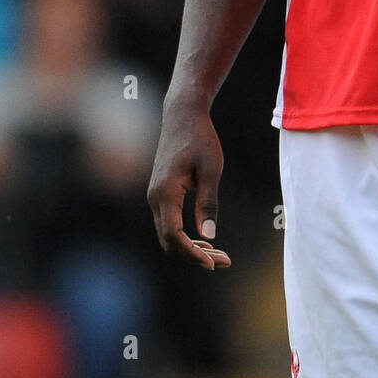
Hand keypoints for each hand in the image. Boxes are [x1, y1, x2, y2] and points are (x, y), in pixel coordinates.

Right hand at [147, 106, 231, 269]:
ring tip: (218, 254)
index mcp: (165, 192)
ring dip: (190, 247)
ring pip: (167, 234)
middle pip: (168, 240)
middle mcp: (154, 197)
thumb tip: (209, 235)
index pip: (174, 235)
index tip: (214, 262)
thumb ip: (208, 203)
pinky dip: (184, 236)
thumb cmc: (200, 138)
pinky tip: (204, 239)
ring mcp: (154, 196)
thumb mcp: (211, 169)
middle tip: (223, 261)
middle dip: (193, 255)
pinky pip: (168, 223)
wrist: (182, 115)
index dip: (192, 253)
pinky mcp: (159, 193)